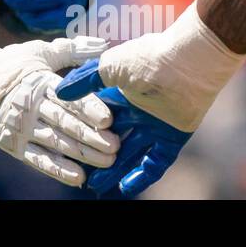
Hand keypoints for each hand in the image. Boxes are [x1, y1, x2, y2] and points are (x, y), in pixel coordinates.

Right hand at [0, 34, 119, 185]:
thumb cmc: (12, 65)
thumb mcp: (38, 51)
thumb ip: (72, 51)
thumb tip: (102, 45)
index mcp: (38, 82)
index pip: (66, 97)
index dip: (88, 108)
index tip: (108, 118)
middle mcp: (30, 105)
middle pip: (64, 122)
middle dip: (90, 135)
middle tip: (114, 145)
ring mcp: (21, 127)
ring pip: (55, 142)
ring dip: (82, 154)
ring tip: (106, 161)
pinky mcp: (13, 144)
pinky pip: (37, 159)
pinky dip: (58, 169)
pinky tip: (78, 176)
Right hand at [52, 2, 245, 196]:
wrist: (186, 63)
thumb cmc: (145, 58)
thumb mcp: (107, 65)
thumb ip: (83, 79)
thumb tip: (59, 93)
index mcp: (120, 91)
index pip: (97, 115)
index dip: (82, 129)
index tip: (65, 143)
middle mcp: (136, 110)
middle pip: (112, 137)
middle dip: (95, 153)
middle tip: (79, 171)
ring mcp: (154, 126)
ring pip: (131, 153)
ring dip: (114, 169)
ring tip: (96, 185)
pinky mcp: (172, 138)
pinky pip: (156, 162)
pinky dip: (141, 175)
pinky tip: (124, 187)